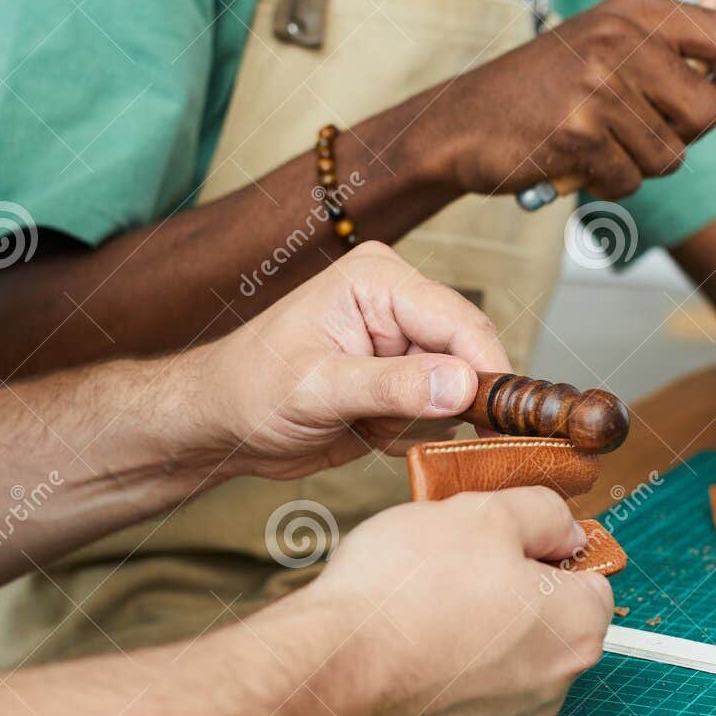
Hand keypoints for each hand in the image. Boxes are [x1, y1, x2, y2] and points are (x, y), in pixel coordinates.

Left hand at [191, 242, 509, 478]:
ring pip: (456, 394)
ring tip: (361, 421)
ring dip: (416, 423)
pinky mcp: (402, 379)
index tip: (493, 420)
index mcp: (379, 280)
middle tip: (386, 424)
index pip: (461, 322)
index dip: (484, 372)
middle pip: (468, 358)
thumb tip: (463, 385)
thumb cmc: (249, 390)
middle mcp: (399, 304)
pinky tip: (364, 430)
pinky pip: (437, 416)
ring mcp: (403, 343)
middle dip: (437, 403)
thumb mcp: (318, 390)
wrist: (222, 424)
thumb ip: (393, 387)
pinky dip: (407, 435)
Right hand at [298, 487, 613, 715]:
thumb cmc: (407, 592)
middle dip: (511, 583)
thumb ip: (543, 513)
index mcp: (576, 629)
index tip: (510, 533)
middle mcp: (553, 686)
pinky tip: (405, 634)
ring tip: (421, 593)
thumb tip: (564, 527)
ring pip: (504, 651)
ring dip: (475, 621)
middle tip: (457, 554)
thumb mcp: (484, 512)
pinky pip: (464, 683)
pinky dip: (444, 659)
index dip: (551, 546)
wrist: (330, 673)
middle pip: (548, 617)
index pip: (593, 578)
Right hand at [415, 0, 715, 199]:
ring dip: (640, 163)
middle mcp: (620, 42)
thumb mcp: (601, 41)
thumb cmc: (538, 89)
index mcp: (634, 12)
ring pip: (672, 155)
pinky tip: (578, 163)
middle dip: (684, 134)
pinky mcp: (579, 135)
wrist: (461, 123)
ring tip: (600, 143)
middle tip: (642, 129)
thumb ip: (662, 47)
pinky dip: (608, 184)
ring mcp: (599, 88)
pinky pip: (630, 182)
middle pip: (710, 110)